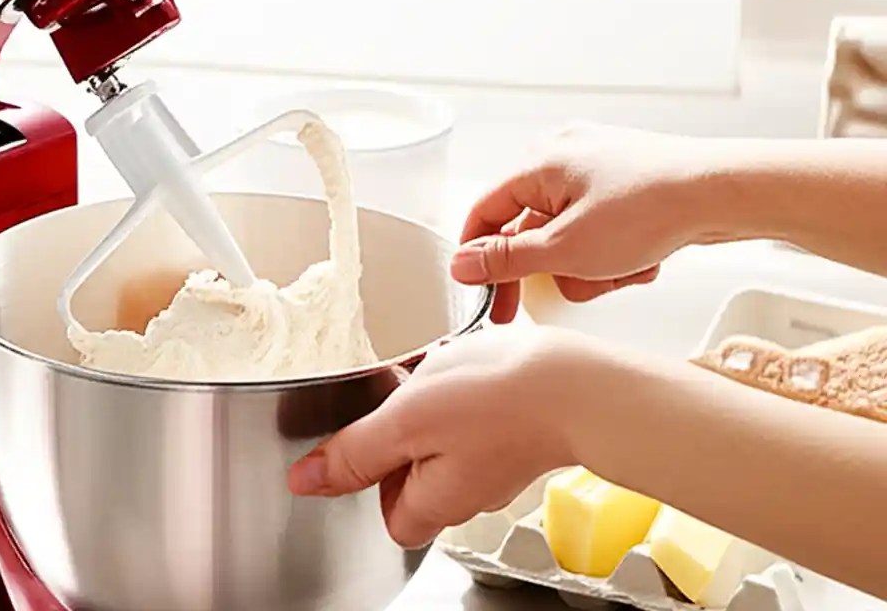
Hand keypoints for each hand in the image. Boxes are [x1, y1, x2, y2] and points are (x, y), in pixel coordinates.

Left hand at [286, 325, 622, 548]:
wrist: (583, 381)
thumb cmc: (501, 399)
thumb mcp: (405, 422)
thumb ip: (354, 452)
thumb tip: (305, 481)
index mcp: (436, 502)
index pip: (388, 516)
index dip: (370, 477)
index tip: (370, 437)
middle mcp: (470, 494)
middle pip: (414, 480)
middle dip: (403, 436)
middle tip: (407, 398)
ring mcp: (499, 464)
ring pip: (445, 446)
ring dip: (433, 410)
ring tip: (441, 378)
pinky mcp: (520, 434)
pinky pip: (476, 422)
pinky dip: (467, 397)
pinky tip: (472, 371)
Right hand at [452, 124, 721, 322]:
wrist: (725, 191)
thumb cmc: (650, 209)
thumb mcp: (565, 249)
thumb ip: (506, 260)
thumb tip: (462, 263)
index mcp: (537, 163)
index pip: (484, 213)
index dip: (479, 257)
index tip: (483, 292)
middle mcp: (563, 156)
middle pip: (529, 229)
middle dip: (548, 269)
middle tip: (538, 306)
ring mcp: (598, 167)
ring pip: (568, 235)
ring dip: (587, 266)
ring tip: (618, 274)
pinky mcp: (627, 182)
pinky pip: (599, 228)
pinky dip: (613, 253)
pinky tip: (641, 260)